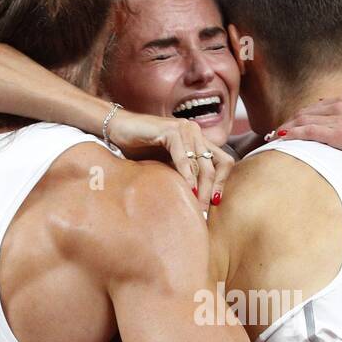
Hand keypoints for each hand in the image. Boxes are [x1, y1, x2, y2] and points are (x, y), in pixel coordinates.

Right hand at [105, 109, 235, 207]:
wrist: (117, 130)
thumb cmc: (140, 150)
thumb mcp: (167, 166)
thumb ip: (183, 177)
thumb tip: (197, 203)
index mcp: (199, 141)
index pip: (224, 162)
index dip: (222, 183)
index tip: (213, 203)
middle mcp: (196, 133)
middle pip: (216, 165)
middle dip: (211, 191)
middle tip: (203, 212)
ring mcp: (186, 129)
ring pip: (202, 162)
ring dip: (201, 187)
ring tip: (196, 206)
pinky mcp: (172, 129)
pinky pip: (184, 156)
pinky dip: (186, 174)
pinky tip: (187, 189)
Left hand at [273, 93, 341, 166]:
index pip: (318, 107)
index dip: (302, 116)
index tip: (292, 123)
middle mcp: (341, 104)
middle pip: (306, 112)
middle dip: (289, 122)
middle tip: (276, 132)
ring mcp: (338, 117)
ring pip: (303, 121)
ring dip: (286, 129)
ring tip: (273, 138)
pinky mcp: (338, 132)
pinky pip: (307, 132)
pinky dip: (291, 135)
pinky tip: (281, 139)